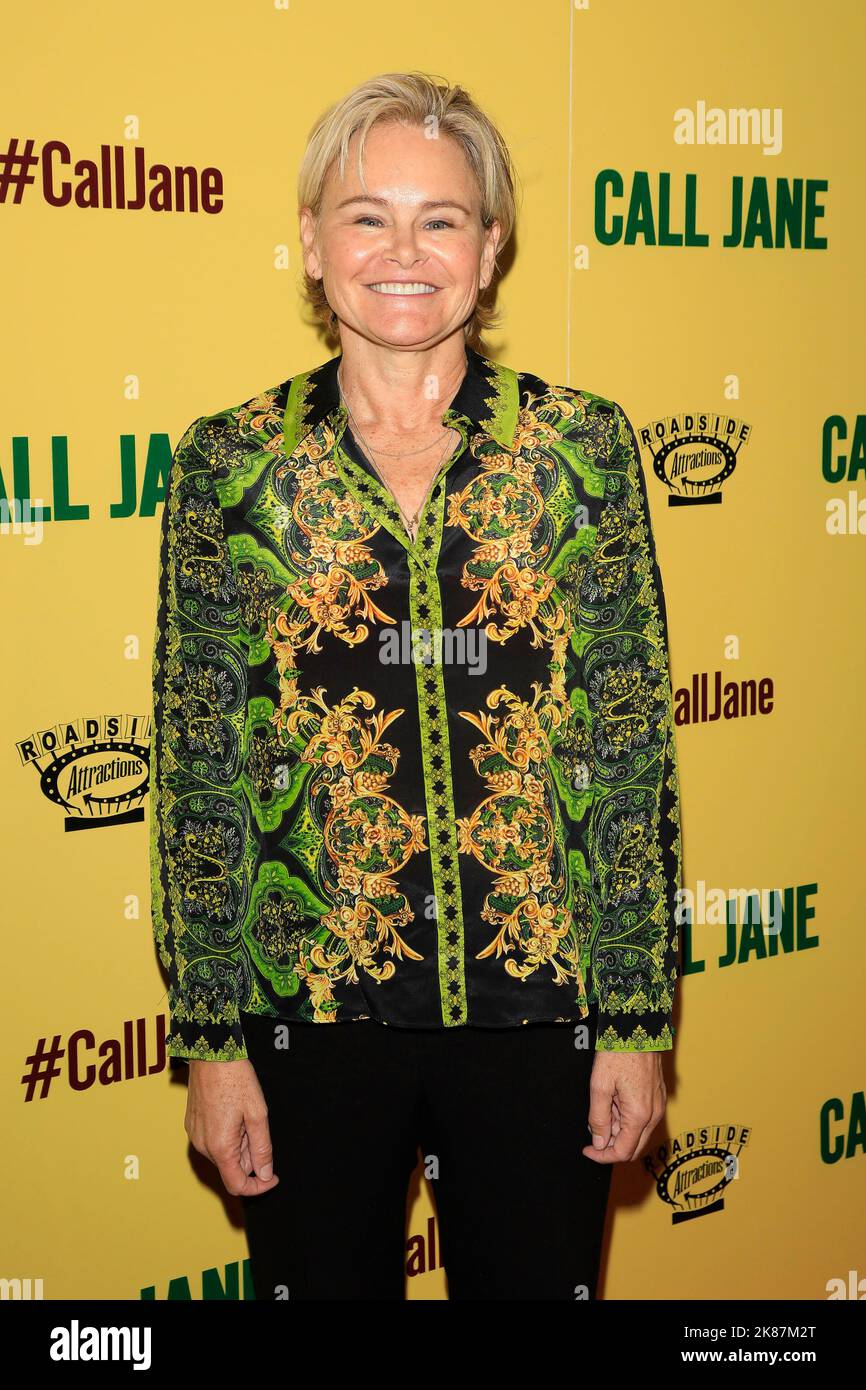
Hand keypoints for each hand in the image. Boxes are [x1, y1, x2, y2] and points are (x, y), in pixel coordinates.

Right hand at [184, 1059, 279, 1196]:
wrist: (212, 1053)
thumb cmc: (236, 1079)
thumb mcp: (258, 1114)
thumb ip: (262, 1148)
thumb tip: (265, 1174)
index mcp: (220, 1147)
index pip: (237, 1185)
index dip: (258, 1187)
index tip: (273, 1177)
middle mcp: (203, 1146)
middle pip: (231, 1168)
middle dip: (249, 1156)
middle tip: (257, 1126)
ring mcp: (195, 1135)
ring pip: (222, 1154)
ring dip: (239, 1144)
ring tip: (245, 1115)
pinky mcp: (192, 1125)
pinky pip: (212, 1141)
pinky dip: (227, 1136)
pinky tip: (233, 1113)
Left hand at [582, 1051, 666, 1163]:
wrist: (637, 1027)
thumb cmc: (618, 1053)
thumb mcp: (600, 1086)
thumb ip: (599, 1118)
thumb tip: (599, 1143)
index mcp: (639, 1115)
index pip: (623, 1152)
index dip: (603, 1156)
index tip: (587, 1150)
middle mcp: (654, 1114)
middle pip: (633, 1147)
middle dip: (611, 1146)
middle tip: (593, 1133)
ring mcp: (658, 1105)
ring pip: (637, 1133)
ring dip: (618, 1130)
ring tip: (603, 1106)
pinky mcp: (658, 1096)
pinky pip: (643, 1118)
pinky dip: (626, 1119)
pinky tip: (613, 1101)